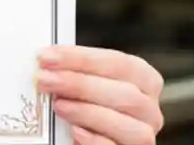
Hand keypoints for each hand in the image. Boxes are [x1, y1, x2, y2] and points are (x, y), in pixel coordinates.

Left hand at [37, 45, 163, 144]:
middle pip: (124, 93)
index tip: (47, 56)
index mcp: (143, 79)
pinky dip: (94, 139)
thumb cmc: (88, 103)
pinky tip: (74, 131)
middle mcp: (148, 109)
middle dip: (79, 84)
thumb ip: (74, 71)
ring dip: (86, 112)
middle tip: (44, 80)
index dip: (81, 58)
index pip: (118, 63)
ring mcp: (143, 135)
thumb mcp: (86, 83)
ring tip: (57, 105)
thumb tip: (46, 60)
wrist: (87, 136)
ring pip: (126, 125)